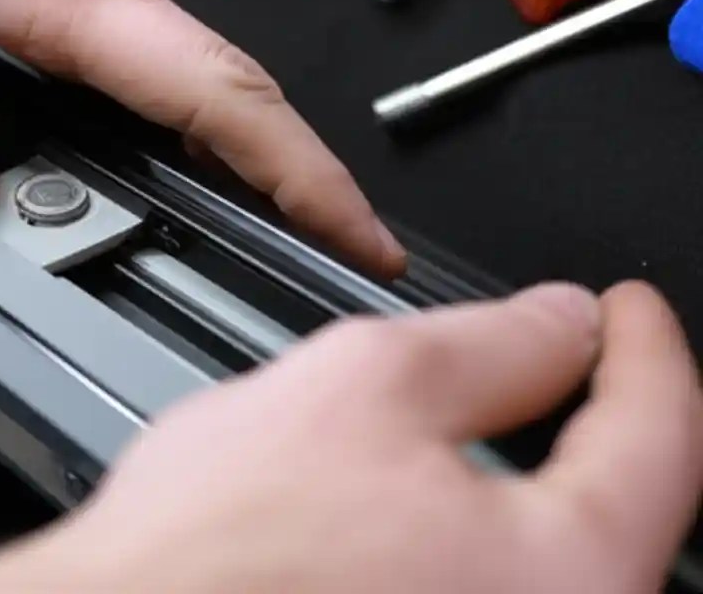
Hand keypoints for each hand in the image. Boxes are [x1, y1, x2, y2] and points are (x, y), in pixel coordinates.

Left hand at [0, 0, 406, 277]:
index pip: (213, 89)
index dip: (299, 171)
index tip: (358, 233)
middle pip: (230, 84)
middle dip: (298, 173)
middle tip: (345, 251)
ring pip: (194, 68)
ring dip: (241, 147)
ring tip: (280, 226)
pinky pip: (153, 51)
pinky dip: (185, 114)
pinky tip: (181, 158)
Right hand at [0, 283, 702, 592]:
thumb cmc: (221, 556)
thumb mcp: (367, 387)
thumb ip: (492, 342)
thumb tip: (560, 324)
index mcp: (568, 576)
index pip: (661, 437)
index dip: (647, 350)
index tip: (627, 313)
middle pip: (618, 503)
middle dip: (590, 411)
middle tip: (560, 347)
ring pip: (545, 548)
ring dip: (525, 471)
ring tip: (469, 417)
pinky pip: (486, 584)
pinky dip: (474, 528)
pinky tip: (414, 498)